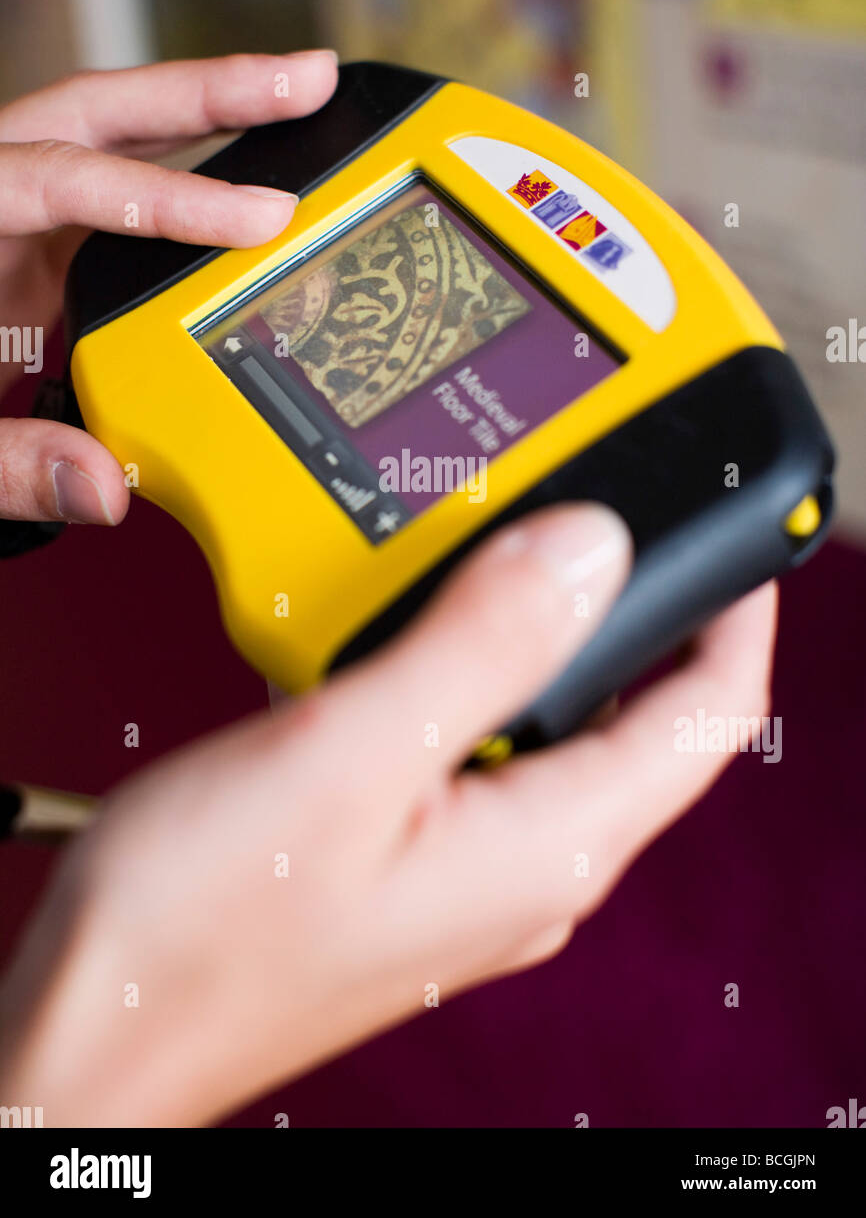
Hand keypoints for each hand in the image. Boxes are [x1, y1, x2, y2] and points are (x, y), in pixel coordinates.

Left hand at [0, 50, 337, 525]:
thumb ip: (5, 462)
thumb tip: (104, 487)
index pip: (60, 182)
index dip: (166, 197)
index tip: (258, 218)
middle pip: (96, 114)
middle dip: (208, 92)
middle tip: (305, 78)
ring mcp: (14, 229)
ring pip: (113, 144)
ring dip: (208, 121)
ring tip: (300, 102)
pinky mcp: (41, 264)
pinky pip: (124, 212)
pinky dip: (190, 194)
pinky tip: (249, 206)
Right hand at [0, 503, 776, 1125]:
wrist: (91, 1024)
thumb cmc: (198, 930)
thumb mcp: (349, 756)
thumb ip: (481, 645)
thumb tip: (590, 550)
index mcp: (550, 843)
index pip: (708, 714)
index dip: (737, 608)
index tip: (729, 524)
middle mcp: (530, 864)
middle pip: (636, 714)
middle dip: (627, 606)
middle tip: (586, 514)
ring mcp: (472, 867)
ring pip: (546, 723)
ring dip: (528, 634)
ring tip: (485, 555)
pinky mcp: (414, 858)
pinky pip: (472, 746)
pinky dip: (456, 674)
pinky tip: (395, 637)